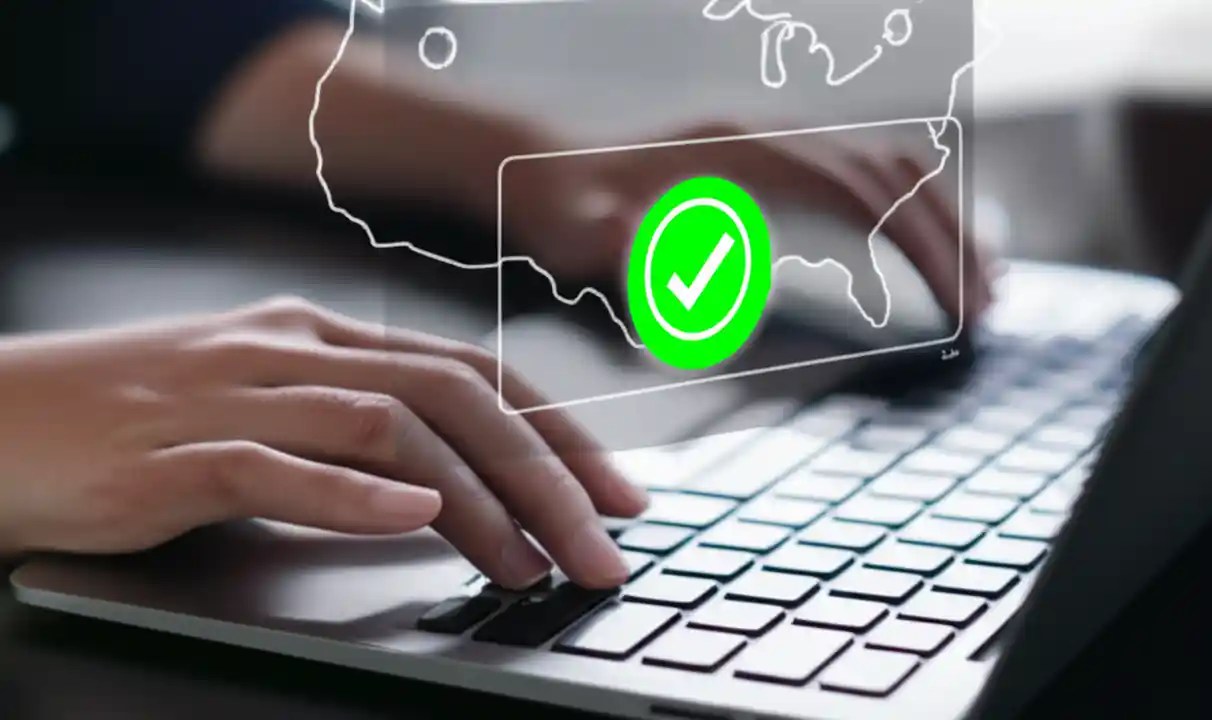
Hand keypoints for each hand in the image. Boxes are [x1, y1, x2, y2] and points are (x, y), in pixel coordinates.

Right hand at [0, 297, 646, 588]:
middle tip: (607, 541)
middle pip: (456, 396)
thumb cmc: (131, 420)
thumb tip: (453, 480)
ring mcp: (234, 394)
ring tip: (531, 562)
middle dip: (548, 474)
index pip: (473, 369)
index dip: (558, 429)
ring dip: (476, 499)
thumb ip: (351, 425)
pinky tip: (412, 514)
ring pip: (388, 426)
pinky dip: (352, 492)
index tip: (616, 490)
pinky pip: (277, 466)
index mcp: (320, 335)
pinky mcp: (174, 452)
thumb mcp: (262, 403)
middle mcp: (291, 350)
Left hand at [502, 121, 993, 318]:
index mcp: (739, 155)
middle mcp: (765, 134)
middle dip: (949, 239)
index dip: (921, 249)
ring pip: (883, 161)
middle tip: (989, 305)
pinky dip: (900, 201)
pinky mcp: (758, 152)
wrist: (526, 157)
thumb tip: (673, 283)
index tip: (959, 305)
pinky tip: (911, 239)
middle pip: (892, 174)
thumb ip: (624, 251)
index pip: (863, 196)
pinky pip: (853, 163)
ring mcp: (765, 137)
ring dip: (936, 216)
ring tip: (977, 274)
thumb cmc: (554, 201)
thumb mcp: (579, 232)